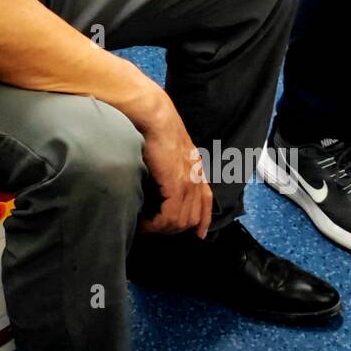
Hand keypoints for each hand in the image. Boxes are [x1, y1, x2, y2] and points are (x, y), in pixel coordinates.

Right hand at [137, 101, 213, 238]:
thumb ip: (171, 163)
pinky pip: (170, 217)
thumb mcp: (169, 146)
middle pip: (193, 217)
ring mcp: (188, 182)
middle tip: (154, 229)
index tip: (199, 234)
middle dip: (175, 229)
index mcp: (196, 167)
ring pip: (181, 221)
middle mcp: (196, 177)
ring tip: (144, 227)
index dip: (203, 220)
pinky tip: (144, 224)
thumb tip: (161, 176)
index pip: (206, 201)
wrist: (154, 115)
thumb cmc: (155, 124)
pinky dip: (156, 225)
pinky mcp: (175, 184)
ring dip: (162, 229)